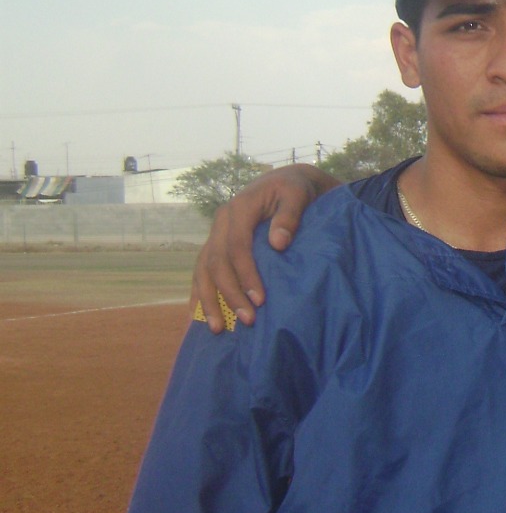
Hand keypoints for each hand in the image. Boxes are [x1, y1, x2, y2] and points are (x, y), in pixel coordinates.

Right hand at [191, 165, 336, 331]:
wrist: (288, 182)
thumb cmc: (296, 190)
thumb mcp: (298, 194)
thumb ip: (290, 215)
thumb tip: (278, 243)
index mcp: (239, 209)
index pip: (236, 247)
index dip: (246, 275)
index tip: (260, 300)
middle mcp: (221, 223)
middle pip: (216, 263)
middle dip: (229, 294)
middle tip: (248, 321)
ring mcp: (216, 235)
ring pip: (203, 270)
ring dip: (209, 301)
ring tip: (219, 330)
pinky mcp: (217, 246)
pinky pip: (202, 272)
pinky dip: (200, 294)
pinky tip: (200, 318)